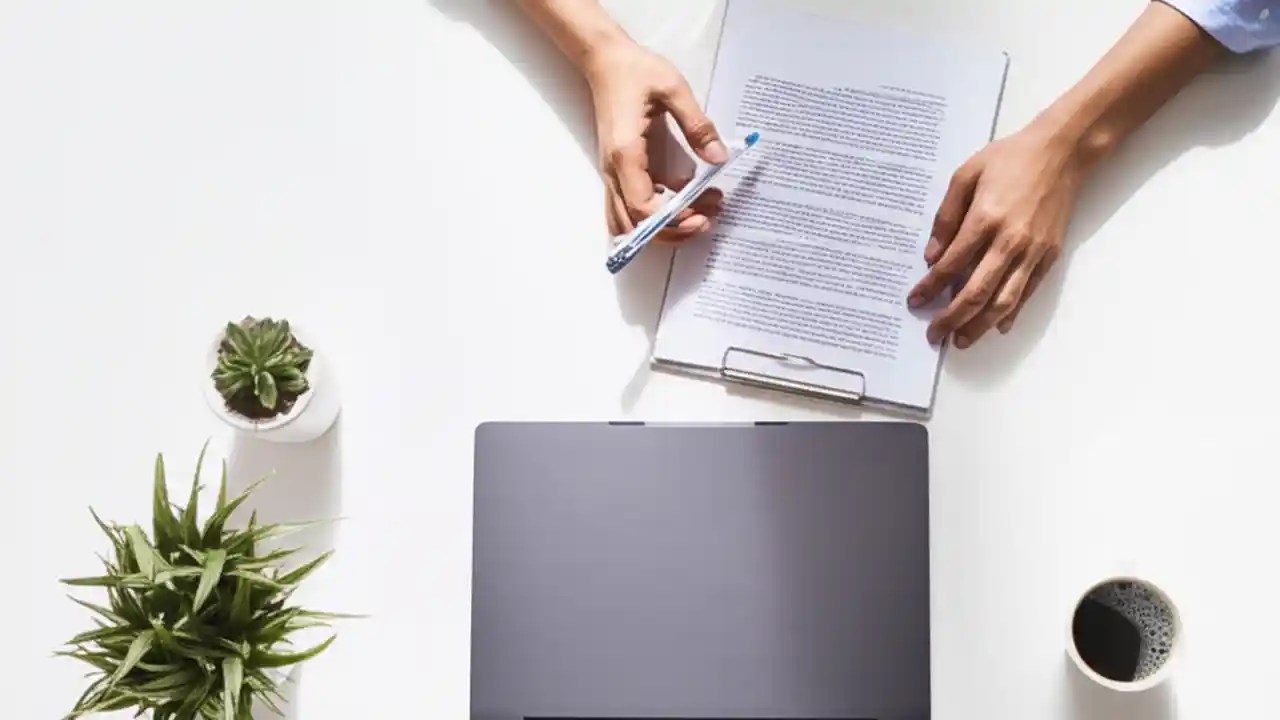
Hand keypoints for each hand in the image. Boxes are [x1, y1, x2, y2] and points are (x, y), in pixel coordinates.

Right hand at [583, 40, 727, 240]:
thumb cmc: (636, 71)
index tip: (701, 213)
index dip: (672, 219)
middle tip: (708, 218)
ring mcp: (611, 174)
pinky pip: (625, 210)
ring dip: (662, 229)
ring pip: (628, 223)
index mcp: (626, 153)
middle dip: (672, 230)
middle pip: (635, 224)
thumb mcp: (673, 89)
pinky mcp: (616, 172)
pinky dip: (649, 221)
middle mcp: (613, 170)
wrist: (605, 62)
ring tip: (698, 215)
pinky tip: (677, 207)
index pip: (642, 206)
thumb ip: (697, 125)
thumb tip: (719, 158)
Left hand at [908, 122, 1085, 347]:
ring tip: (961, 341)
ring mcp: (1032, 252)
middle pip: (976, 293)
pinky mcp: (1049, 256)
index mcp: (984, 219)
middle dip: (951, 318)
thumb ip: (946, 217)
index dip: (929, 287)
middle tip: (934, 334)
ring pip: (1004, 301)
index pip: (950, 266)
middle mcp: (1009, 241)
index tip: (914, 301)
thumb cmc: (1010, 159)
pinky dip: (1011, 313)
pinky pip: (1028, 293)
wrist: (1062, 152)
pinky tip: (997, 326)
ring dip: (980, 326)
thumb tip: (932, 256)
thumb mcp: (966, 175)